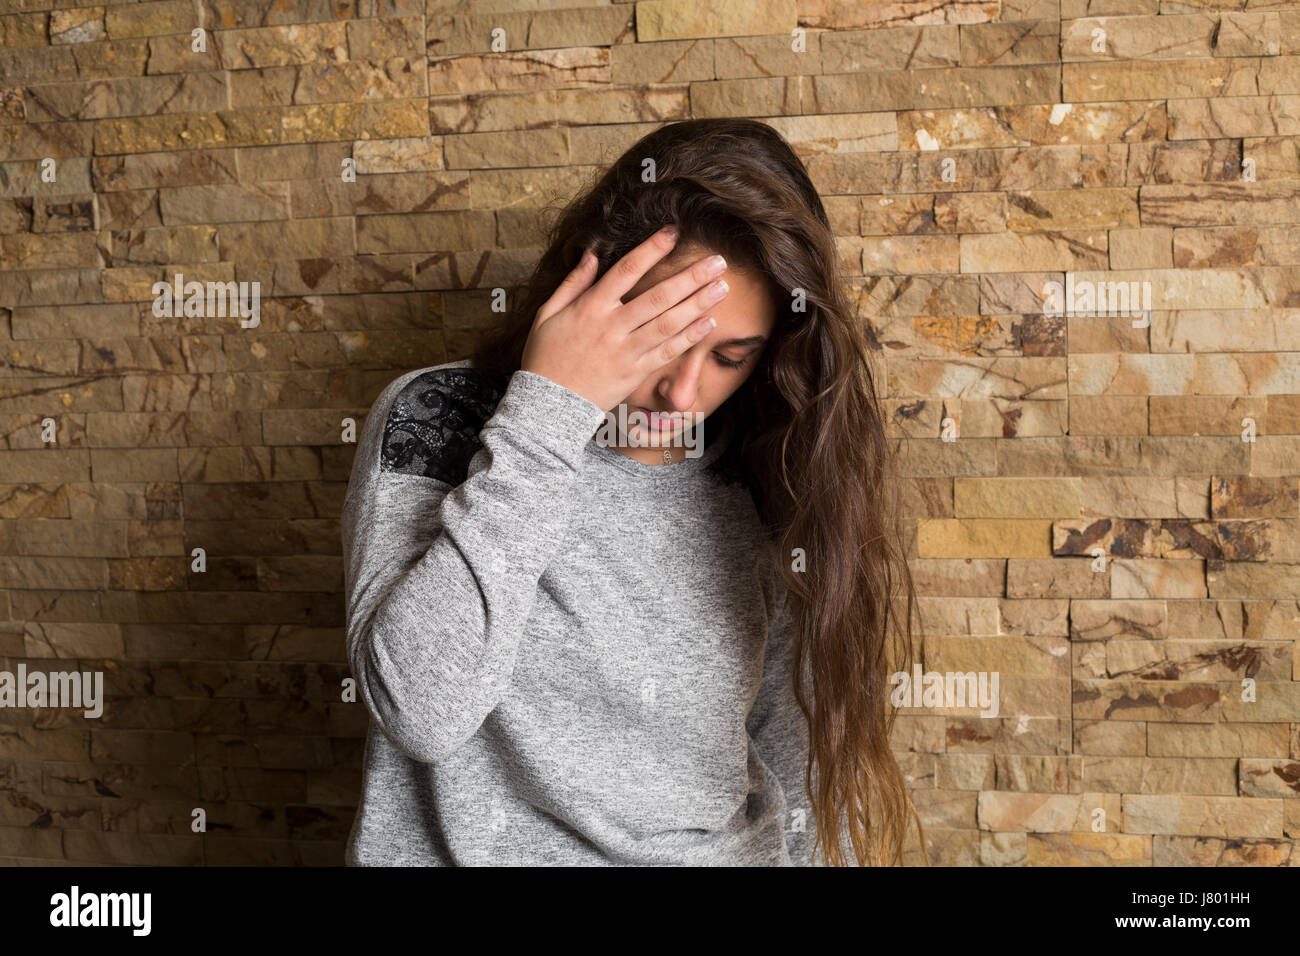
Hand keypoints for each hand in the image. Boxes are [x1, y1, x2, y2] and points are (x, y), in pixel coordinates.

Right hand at [520, 225, 729, 411]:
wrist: (548, 403)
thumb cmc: (546, 356)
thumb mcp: (548, 313)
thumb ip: (573, 283)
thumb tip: (592, 254)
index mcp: (590, 307)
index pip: (626, 270)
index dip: (652, 249)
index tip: (674, 232)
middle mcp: (611, 327)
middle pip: (657, 296)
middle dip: (690, 277)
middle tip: (718, 261)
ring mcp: (625, 351)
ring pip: (668, 323)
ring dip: (698, 304)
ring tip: (722, 287)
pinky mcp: (634, 374)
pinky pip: (667, 353)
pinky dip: (689, 338)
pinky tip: (709, 323)